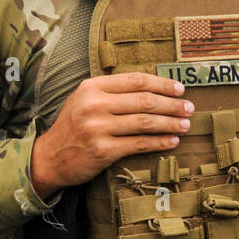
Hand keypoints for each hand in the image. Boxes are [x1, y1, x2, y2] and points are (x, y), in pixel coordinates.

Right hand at [29, 73, 193, 196]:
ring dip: (171, 124)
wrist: (49, 158)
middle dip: (172, 104)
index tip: (180, 89)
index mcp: (92, 87)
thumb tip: (155, 88)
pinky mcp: (103, 150)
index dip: (162, 84)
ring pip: (145, 122)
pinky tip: (173, 141)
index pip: (136, 80)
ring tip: (186, 125)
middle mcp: (94, 105)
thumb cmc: (74, 126)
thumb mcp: (86, 99)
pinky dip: (160, 142)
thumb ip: (113, 91)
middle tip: (190, 108)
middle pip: (145, 101)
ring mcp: (97, 128)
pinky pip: (139, 144)